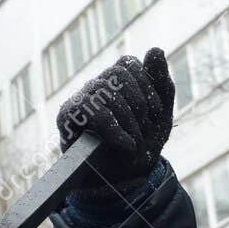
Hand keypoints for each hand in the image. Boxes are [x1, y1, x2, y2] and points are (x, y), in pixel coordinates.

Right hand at [56, 48, 174, 193]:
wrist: (121, 178)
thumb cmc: (140, 143)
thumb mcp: (160, 115)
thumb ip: (161, 82)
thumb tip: (155, 49)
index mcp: (116, 80)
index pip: (127, 63)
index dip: (146, 86)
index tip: (156, 114)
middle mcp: (95, 85)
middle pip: (118, 73)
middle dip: (140, 103)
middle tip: (146, 129)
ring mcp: (80, 98)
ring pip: (107, 93)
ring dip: (129, 121)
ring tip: (136, 142)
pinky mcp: (67, 116)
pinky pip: (93, 112)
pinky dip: (116, 130)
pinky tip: (127, 145)